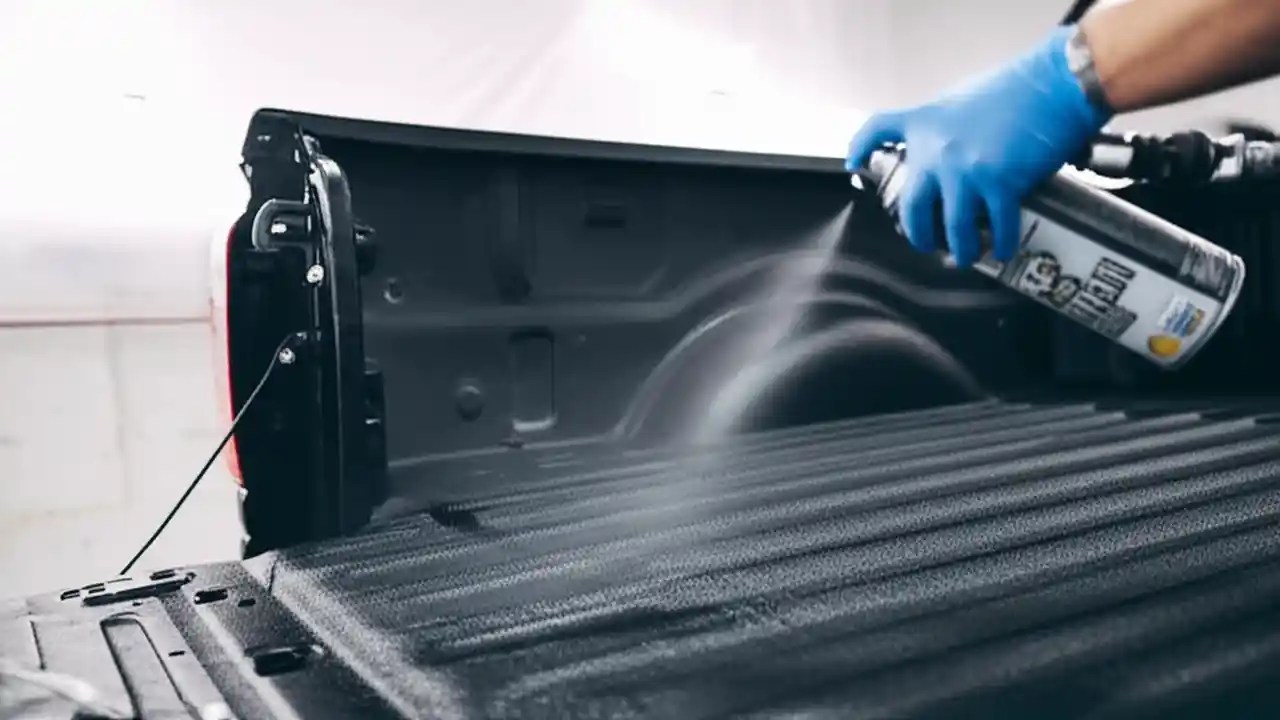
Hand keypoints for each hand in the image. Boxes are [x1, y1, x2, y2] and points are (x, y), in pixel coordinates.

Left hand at [846, 26, 1109, 266]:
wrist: (1055, 82)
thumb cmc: (1019, 84)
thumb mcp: (966, 99)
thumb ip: (950, 129)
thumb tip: (952, 155)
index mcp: (925, 123)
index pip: (878, 128)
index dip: (859, 147)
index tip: (852, 164)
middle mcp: (936, 151)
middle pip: (912, 208)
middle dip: (919, 235)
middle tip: (928, 244)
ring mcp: (965, 171)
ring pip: (954, 228)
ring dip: (961, 249)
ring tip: (966, 256)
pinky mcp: (1000, 184)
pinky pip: (997, 227)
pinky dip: (1001, 244)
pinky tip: (1003, 250)